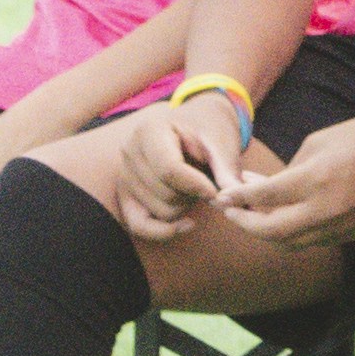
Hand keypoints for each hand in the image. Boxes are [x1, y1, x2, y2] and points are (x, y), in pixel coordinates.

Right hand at [109, 87, 246, 236]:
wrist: (197, 124)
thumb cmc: (209, 131)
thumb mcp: (221, 144)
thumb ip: (226, 171)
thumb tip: (230, 200)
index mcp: (150, 130)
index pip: (169, 170)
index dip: (197, 186)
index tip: (216, 190)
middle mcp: (130, 151)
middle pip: (166, 194)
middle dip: (194, 195)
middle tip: (205, 180)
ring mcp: (124, 175)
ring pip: (161, 211)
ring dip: (186, 206)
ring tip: (193, 185)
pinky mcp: (126, 195)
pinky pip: (140, 226)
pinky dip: (166, 230)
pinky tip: (188, 223)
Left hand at [218, 111, 354, 253]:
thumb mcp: (320, 142)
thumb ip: (289, 170)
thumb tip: (260, 189)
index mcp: (317, 179)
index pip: (264, 198)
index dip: (237, 198)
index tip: (220, 196)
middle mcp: (328, 209)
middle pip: (272, 232)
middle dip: (245, 223)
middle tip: (229, 212)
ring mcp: (344, 226)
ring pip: (292, 243)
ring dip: (268, 232)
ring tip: (253, 215)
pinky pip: (315, 241)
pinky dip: (295, 233)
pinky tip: (286, 217)